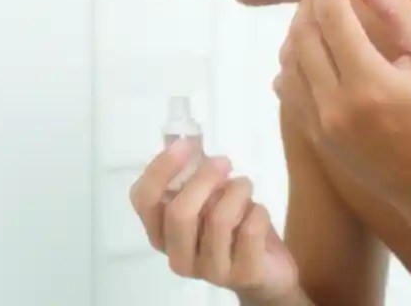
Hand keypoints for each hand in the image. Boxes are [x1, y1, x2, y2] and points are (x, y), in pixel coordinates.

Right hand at [130, 142, 299, 303]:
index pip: (143, 200)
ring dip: (237, 191)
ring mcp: (210, 270)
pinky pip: (250, 231)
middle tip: (224, 161)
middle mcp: (178, 255)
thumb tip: (185, 136)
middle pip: (179, 213)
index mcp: (160, 232)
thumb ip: (191, 171)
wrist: (266, 269)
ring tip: (244, 186)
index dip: (161, 169)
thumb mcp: (207, 196)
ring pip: (219, 219)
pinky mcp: (244, 275)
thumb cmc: (230, 226)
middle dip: (203, 179)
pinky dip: (258, 210)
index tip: (184, 144)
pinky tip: (257, 212)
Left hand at [274, 0, 410, 216]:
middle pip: (303, 33)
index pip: (332, 16)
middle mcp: (336, 105)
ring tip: (323, 8)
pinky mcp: (312, 134)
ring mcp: (319, 123)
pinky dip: (294, 57)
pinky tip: (315, 44)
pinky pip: (287, 84)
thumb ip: (397, 11)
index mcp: (371, 84)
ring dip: (299, 26)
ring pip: (287, 58)